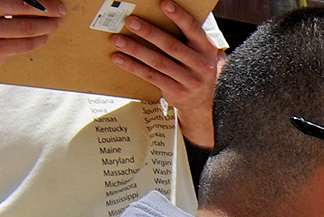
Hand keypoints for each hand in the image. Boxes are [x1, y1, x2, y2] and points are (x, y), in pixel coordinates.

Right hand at [0, 0, 61, 66]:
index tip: (57, 4)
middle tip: (60, 13)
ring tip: (55, 24)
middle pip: (23, 11)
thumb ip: (9, 1)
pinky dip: (39, 40)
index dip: (41, 2)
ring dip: (46, 27)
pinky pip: (24, 46)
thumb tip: (41, 2)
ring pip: (26, 30)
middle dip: (47, 12)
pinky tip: (44, 36)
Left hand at [109, 1, 222, 146]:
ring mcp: (190, 81)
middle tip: (130, 21)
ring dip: (135, 49)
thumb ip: (187, 36)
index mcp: (206, 49)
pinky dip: (133, 67)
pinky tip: (119, 58)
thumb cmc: (197, 68)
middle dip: (149, 32)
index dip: (179, 17)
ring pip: (158, 62)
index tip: (164, 4)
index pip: (192, 30)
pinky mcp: (177, 92)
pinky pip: (151, 77)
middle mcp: (201, 65)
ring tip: (117, 40)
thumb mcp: (199, 51)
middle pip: (171, 46)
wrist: (206, 101)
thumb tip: (160, 16)